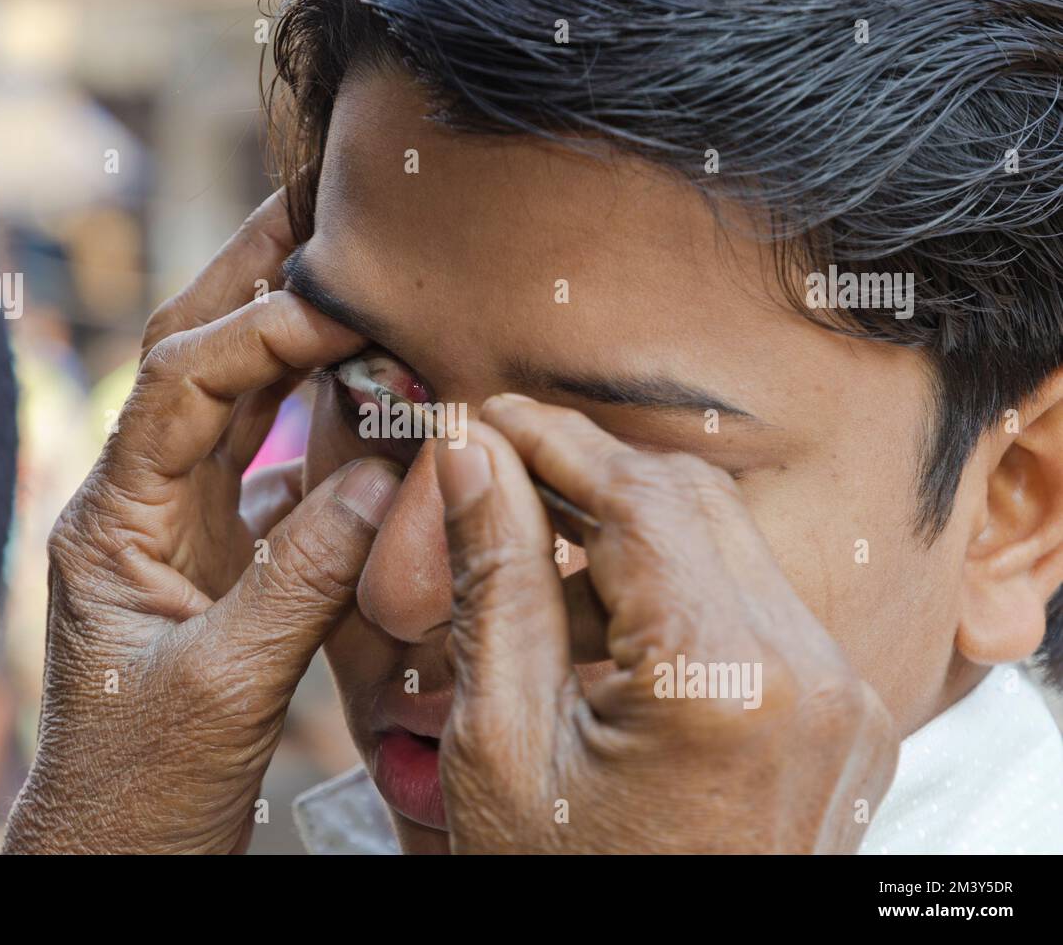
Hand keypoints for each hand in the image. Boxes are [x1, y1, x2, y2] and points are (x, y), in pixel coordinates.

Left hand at [3, 191, 401, 853]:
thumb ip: (302, 578)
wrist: (124, 849)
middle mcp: (138, 504)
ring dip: (284, 331)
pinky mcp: (220, 553)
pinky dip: (317, 413)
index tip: (338, 299)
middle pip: (190, 359)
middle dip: (248, 278)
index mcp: (110, 520)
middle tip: (316, 205)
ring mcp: (180, 525)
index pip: (178, 384)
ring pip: (231, 400)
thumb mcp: (226, 686)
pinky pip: (270, 459)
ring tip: (344, 265)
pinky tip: (363, 384)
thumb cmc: (146, 785)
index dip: (257, 328)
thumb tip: (385, 474)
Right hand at [433, 394, 898, 852]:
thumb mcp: (496, 739)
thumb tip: (466, 454)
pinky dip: (675, 587)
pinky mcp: (839, 718)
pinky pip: (754, 606)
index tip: (486, 418)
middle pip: (693, 501)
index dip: (551, 440)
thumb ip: (492, 577)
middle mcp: (812, 674)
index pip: (639, 495)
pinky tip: (600, 619)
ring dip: (630, 529)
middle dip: (590, 473)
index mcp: (726, 677)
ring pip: (728, 544)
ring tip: (535, 555)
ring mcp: (840, 699)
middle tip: (500, 469)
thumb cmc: (560, 888)